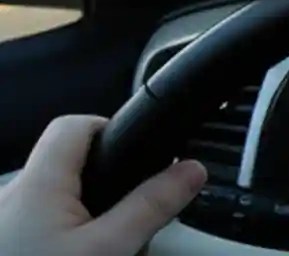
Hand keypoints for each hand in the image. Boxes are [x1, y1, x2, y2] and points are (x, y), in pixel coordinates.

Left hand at [0, 115, 206, 255]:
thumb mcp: (106, 252)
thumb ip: (150, 207)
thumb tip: (191, 170)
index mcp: (38, 183)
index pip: (75, 125)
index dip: (111, 130)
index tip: (138, 157)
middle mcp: (11, 196)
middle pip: (66, 166)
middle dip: (105, 188)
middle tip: (127, 221)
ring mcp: (2, 223)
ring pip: (53, 202)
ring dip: (83, 219)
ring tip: (100, 252)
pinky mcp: (3, 245)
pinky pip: (36, 228)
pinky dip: (60, 240)